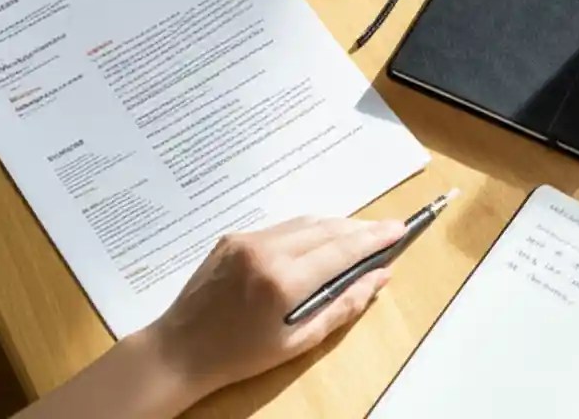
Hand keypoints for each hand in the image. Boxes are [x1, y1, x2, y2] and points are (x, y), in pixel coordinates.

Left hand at [143, 216, 405, 400]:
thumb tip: (379, 278)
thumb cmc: (239, 356)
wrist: (178, 350)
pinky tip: (317, 243)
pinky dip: (307, 232)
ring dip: (335, 227)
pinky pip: (281, 228)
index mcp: (283, 280)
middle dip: (361, 228)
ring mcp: (246, 240)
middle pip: (327, 228)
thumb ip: (343, 307)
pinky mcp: (232, 238)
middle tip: (388, 230)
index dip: (375, 238)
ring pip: (304, 223)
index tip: (400, 229)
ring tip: (359, 236)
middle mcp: (265, 250)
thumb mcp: (298, 342)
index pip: (342, 249)